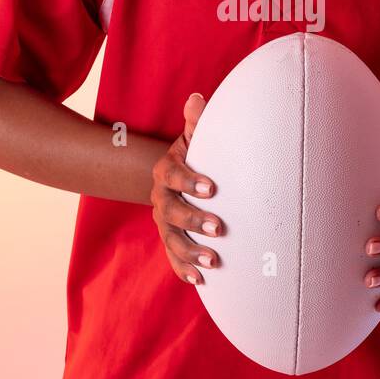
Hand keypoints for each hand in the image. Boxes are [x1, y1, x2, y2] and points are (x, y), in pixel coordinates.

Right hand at [150, 93, 224, 286]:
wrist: (184, 177)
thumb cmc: (199, 153)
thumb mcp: (197, 137)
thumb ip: (198, 122)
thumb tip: (198, 98)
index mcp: (166, 170)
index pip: (173, 175)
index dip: (189, 181)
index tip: (212, 188)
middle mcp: (160, 197)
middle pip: (170, 211)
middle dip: (193, 220)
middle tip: (219, 228)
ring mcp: (163, 221)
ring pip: (171, 238)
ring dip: (190, 251)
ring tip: (214, 261)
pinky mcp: (171, 239)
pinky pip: (173, 257)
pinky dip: (184, 269)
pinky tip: (201, 280)